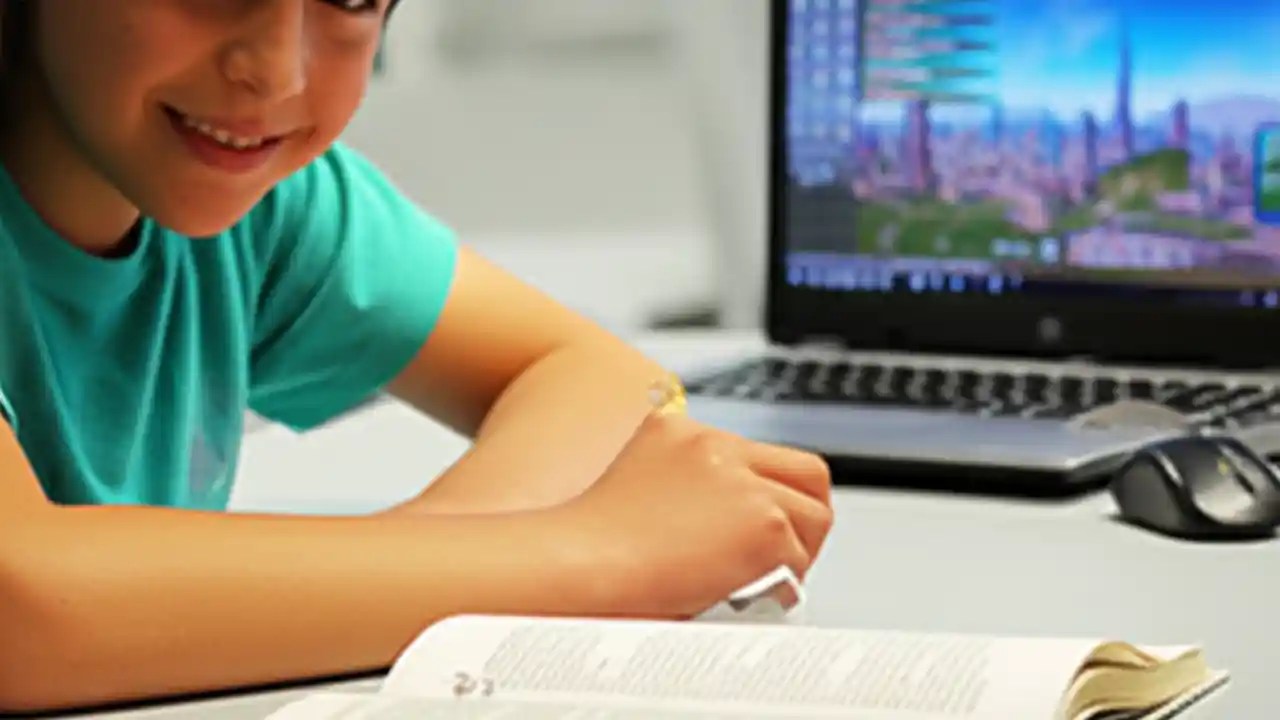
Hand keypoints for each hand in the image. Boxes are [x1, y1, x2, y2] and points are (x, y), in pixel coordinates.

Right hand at [556, 411, 832, 618]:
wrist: (573, 568)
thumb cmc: (586, 553)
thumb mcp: (632, 492)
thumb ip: (679, 491)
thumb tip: (718, 529)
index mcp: (678, 431)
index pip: (756, 455)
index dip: (767, 497)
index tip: (752, 530)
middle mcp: (715, 446)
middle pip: (805, 473)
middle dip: (803, 516)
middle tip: (781, 556)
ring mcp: (742, 483)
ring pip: (813, 516)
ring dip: (795, 552)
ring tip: (759, 582)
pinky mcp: (761, 523)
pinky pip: (797, 559)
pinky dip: (779, 584)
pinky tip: (744, 596)